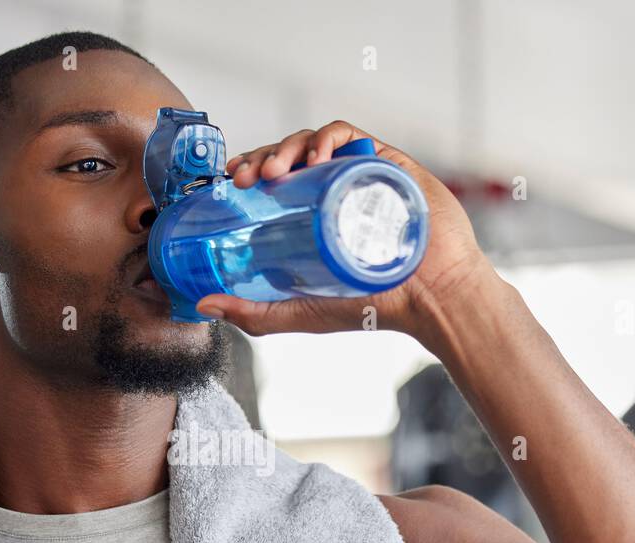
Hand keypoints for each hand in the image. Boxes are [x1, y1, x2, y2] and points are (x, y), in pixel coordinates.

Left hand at [193, 119, 489, 337]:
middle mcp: (330, 190)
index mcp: (310, 216)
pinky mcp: (384, 162)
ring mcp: (356, 174)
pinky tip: (313, 156)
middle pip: (286, 157)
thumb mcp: (300, 312)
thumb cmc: (371, 305)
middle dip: (259, 158)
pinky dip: (327, 136)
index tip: (228, 184)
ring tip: (273, 171)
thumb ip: (254, 314)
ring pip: (312, 141)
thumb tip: (204, 305)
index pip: (270, 182)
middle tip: (244, 179)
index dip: (246, 174)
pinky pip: (351, 136)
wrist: (431, 297)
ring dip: (285, 146)